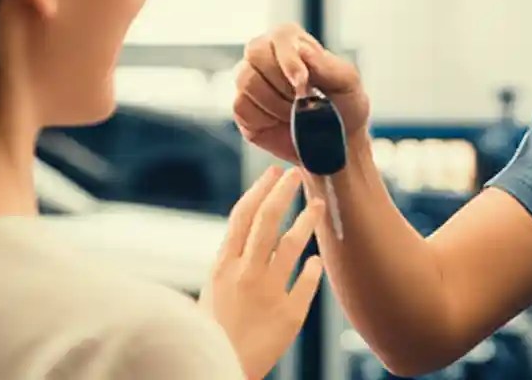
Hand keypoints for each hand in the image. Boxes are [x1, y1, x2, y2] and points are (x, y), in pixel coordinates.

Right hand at [200, 165, 325, 379]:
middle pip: (267, 221)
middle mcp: (245, 274)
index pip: (243, 217)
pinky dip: (313, 267)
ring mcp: (268, 293)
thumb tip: (250, 231)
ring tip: (319, 204)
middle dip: (283, 192)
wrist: (215, 371)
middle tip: (298, 174)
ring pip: (292, 244)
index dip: (260, 190)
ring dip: (307, 220)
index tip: (274, 173)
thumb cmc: (212, 331)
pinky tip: (316, 259)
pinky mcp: (289, 315)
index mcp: (222, 266)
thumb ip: (233, 261)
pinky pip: (306, 282)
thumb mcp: (213, 290)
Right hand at [233, 23, 370, 163]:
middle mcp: (266, 55)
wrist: (337, 143)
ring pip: (247, 81)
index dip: (288, 59)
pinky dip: (265, 119)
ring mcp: (250, 80)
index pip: (280, 36)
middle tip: (302, 100)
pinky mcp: (242, 107)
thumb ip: (327, 64)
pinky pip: (242, 107)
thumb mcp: (347, 83)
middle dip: (282, 82)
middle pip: (255, 53)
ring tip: (296, 112)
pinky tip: (281, 122)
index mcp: (293, 41)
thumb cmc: (344, 106)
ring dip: (277, 103)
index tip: (303, 82)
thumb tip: (301, 49)